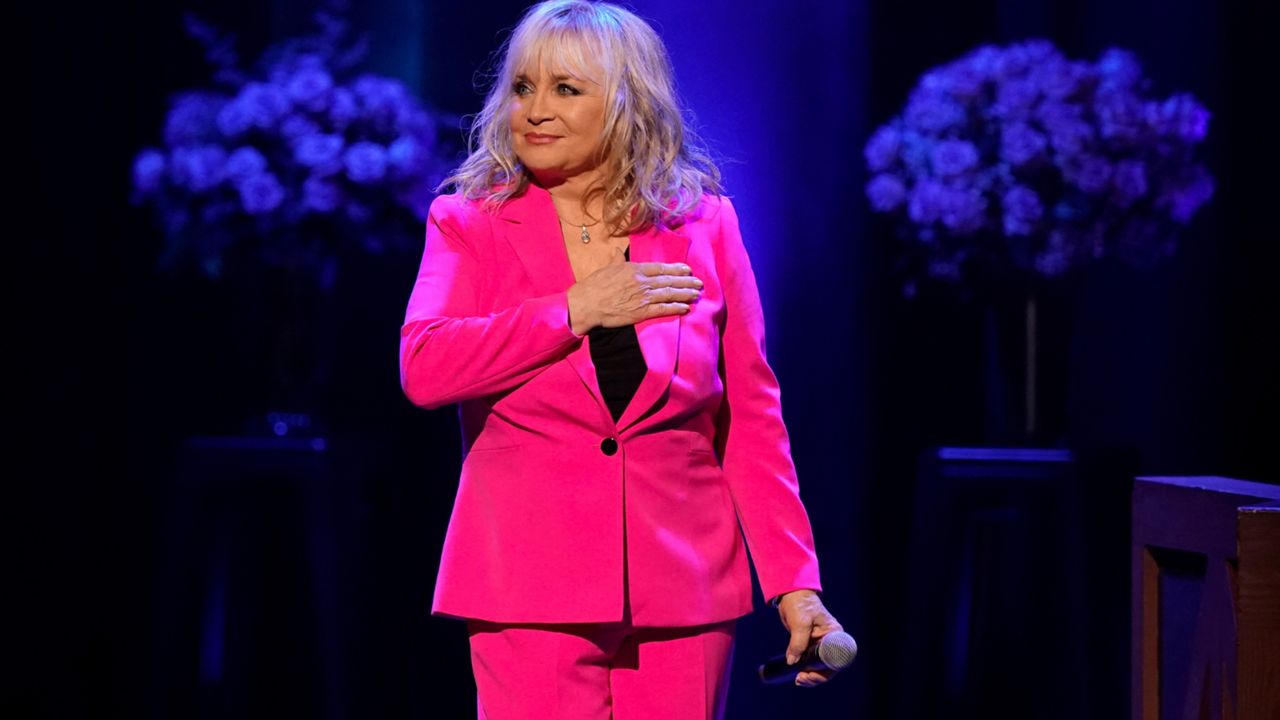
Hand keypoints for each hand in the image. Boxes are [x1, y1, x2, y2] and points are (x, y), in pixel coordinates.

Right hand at [567, 247, 702, 333]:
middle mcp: (642, 282)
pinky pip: (663, 309)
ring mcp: (643, 297)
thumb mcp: (606, 268)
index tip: (687, 269)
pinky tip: (685, 308)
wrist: (586, 304)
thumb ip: (616, 260)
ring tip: (696, 293)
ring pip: (669, 294)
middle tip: (699, 282)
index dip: (676, 268)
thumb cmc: (593, 286)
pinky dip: (675, 308)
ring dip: (685, 294)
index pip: (660, 268)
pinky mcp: (641, 312)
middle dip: (686, 281)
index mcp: (634, 269)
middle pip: (669, 280)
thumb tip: (618, 250)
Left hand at [776, 590, 842, 687]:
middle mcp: (830, 641)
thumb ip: (797, 643)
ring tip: (798, 679)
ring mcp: (820, 644)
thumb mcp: (800, 623)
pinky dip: (805, 669)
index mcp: (834, 634)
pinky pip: (811, 661)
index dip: (825, 671)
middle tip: (801, 679)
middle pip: (828, 666)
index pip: (835, 660)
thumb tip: (792, 662)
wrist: (791, 595)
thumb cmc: (800, 604)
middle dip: (816, 676)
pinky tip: (797, 675)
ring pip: (819, 666)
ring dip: (810, 676)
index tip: (811, 674)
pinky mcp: (811, 645)